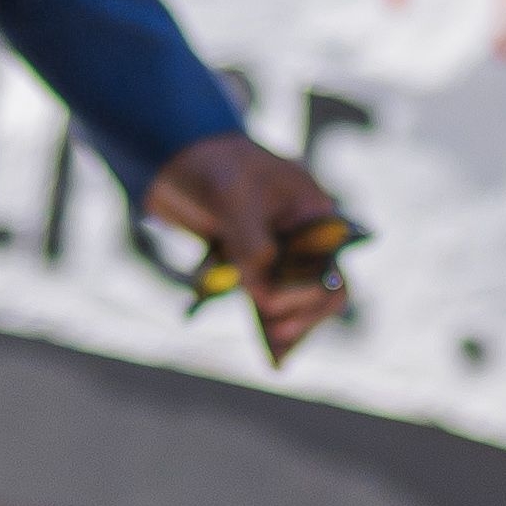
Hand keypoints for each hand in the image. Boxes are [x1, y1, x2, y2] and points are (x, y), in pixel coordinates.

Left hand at [145, 131, 352, 365]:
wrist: (175, 155)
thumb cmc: (213, 164)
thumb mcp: (233, 198)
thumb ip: (253, 246)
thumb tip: (266, 295)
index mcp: (313, 212)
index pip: (330, 263)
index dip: (311, 291)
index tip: (276, 303)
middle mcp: (303, 235)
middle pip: (321, 289)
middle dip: (303, 313)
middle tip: (279, 334)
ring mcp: (278, 251)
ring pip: (294, 299)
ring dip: (284, 320)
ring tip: (276, 350)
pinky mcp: (251, 263)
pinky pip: (266, 298)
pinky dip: (265, 318)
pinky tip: (268, 347)